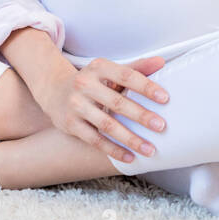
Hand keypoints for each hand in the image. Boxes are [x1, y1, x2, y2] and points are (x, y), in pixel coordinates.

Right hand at [38, 55, 170, 163]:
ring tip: (150, 149)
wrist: (54, 89)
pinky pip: (95, 140)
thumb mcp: (110, 70)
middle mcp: (85, 84)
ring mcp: (76, 105)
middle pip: (117, 102)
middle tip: (161, 126)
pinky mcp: (70, 124)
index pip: (126, 76)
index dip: (146, 87)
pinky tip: (130, 157)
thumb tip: (161, 62)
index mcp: (99, 68)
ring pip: (107, 125)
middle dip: (141, 115)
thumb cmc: (93, 81)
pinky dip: (113, 150)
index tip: (165, 98)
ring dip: (130, 139)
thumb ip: (136, 67)